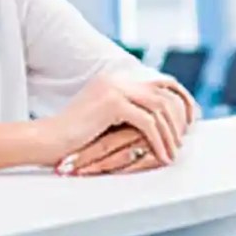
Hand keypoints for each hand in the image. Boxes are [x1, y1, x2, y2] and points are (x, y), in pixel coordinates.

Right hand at [36, 75, 176, 167]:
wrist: (46, 141)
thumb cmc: (73, 138)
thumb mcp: (106, 120)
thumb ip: (130, 114)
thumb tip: (161, 124)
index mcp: (117, 80)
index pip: (161, 82)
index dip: (181, 100)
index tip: (189, 121)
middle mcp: (117, 79)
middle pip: (165, 93)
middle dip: (180, 117)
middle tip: (183, 140)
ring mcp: (115, 88)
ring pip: (159, 108)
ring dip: (170, 133)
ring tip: (173, 153)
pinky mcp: (112, 103)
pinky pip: (148, 123)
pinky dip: (159, 141)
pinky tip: (162, 155)